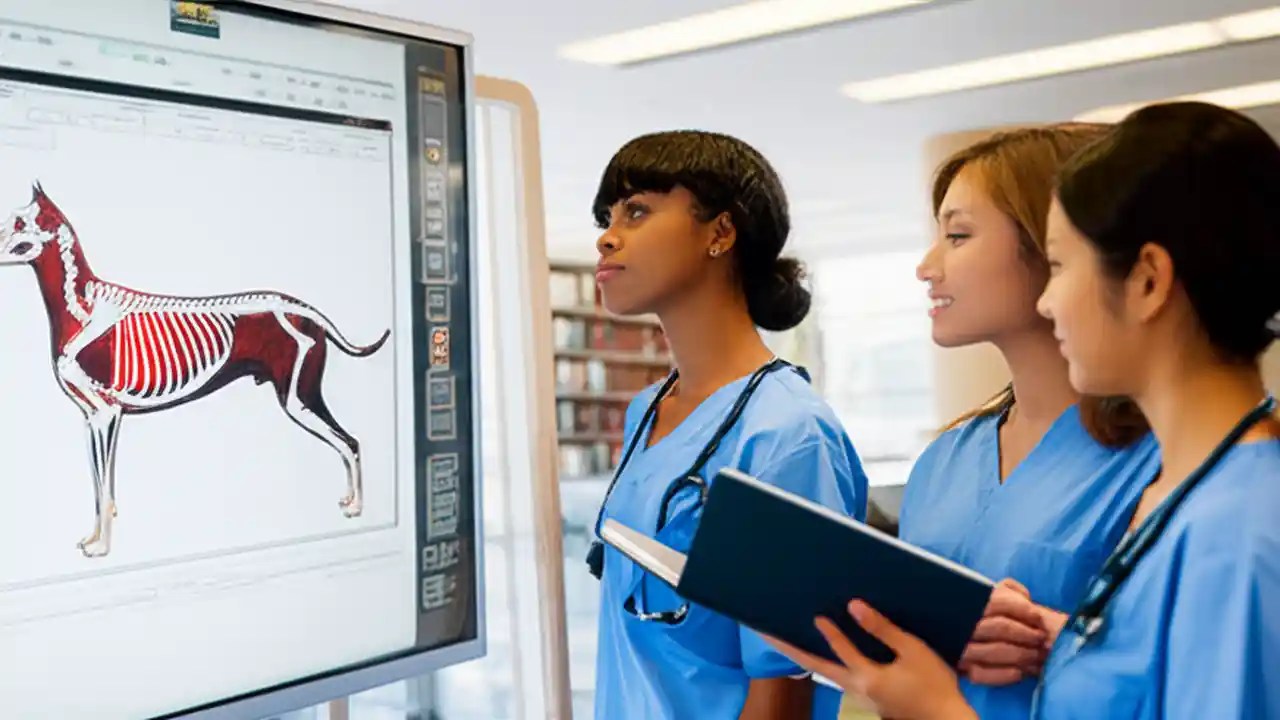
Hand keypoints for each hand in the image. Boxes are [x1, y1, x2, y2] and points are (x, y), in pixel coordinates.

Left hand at [761, 600, 976, 719]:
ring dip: (804, 654)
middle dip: (789, 648)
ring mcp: (860, 695)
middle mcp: (857, 689)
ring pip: (825, 672)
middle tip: (764, 632)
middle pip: (816, 666)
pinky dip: (827, 660)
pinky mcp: (867, 696)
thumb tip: (854, 606)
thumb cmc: (936, 684)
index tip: (815, 614)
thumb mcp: (915, 652)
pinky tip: (824, 647)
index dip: (830, 633)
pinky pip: (841, 675)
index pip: (841, 652)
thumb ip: (883, 630)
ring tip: (785, 636)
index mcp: (869, 679)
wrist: (947, 719)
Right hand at [959, 578, 1049, 685]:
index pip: (1000, 603)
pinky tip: (1020, 673)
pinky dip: (1004, 675)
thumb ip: (1010, 590)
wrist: (955, 635)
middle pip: (1001, 628)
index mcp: (971, 601)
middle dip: (1027, 634)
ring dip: (1022, 654)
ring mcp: (961, 647)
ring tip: (1038, 656)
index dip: (1024, 611)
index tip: (1040, 619)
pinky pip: (983, 674)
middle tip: (1043, 639)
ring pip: (996, 651)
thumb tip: (1026, 598)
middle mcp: (963, 623)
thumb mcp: (996, 592)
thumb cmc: (986, 612)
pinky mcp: (962, 668)